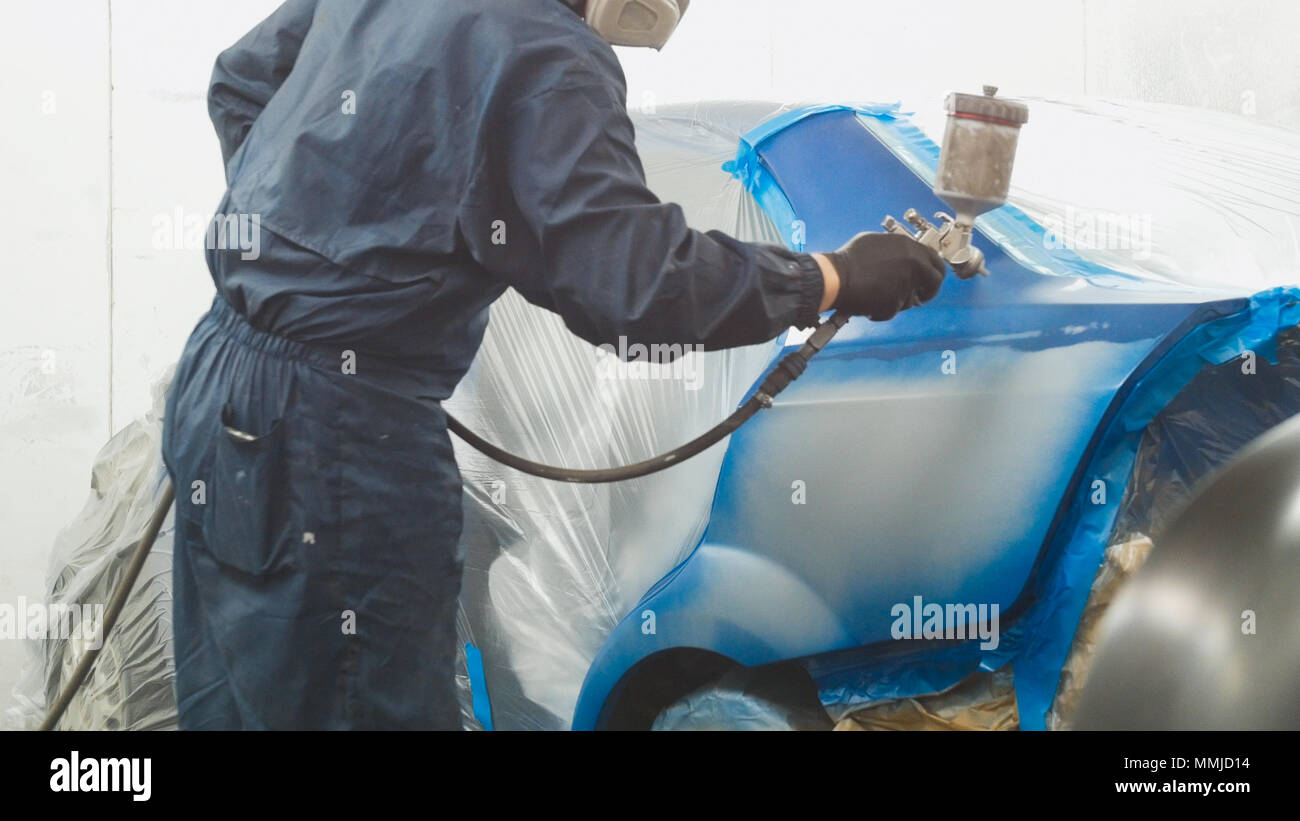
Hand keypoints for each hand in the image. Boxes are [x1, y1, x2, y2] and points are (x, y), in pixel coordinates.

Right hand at [815, 233, 945, 320]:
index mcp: (909, 247)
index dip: (933, 272)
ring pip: (910, 299)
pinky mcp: (895, 303)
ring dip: (899, 301)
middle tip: (920, 297)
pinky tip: (868, 302)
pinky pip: (893, 310)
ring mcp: (905, 285)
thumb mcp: (877, 242)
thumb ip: (897, 249)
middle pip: (935, 282)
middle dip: (928, 291)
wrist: (836, 277)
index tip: (928, 280)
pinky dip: (881, 310)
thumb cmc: (849, 259)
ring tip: (877, 295)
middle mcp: (913, 265)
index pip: (935, 260)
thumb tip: (906, 255)